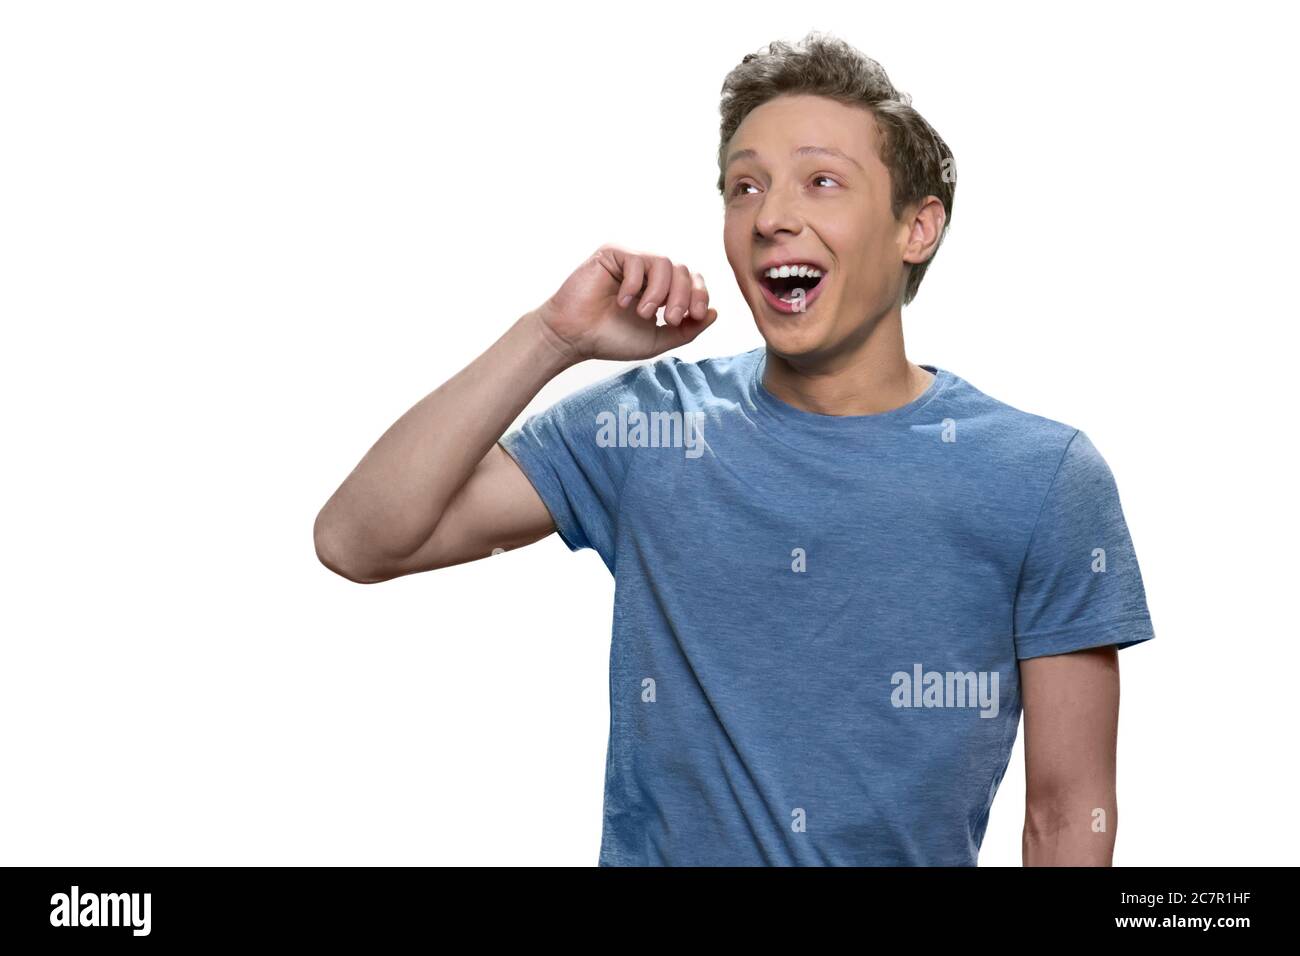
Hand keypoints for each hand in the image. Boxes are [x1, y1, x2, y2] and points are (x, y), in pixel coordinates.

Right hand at [533, 244, 718, 362]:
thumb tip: (715, 314)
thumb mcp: (657, 340)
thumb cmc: (611, 339)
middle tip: (667, 319)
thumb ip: (687, 329)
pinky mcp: (612, 253)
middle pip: (682, 269)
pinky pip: (637, 260)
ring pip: (664, 262)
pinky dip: (634, 284)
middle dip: (681, 296)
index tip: (696, 316)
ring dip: (659, 292)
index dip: (700, 294)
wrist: (574, 338)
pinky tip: (621, 302)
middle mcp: (647, 270)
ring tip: (642, 313)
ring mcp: (630, 260)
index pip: (692, 279)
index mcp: (660, 288)